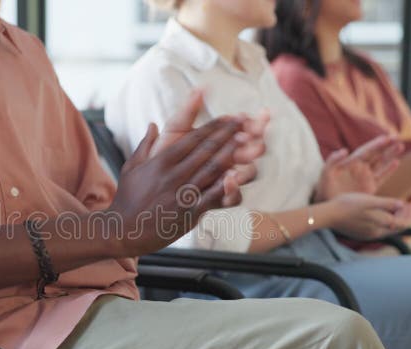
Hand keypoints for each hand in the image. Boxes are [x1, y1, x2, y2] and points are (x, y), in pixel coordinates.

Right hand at [109, 97, 263, 255]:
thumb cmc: (127, 199)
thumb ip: (145, 145)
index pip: (192, 139)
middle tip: (244, 122)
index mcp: (161, 162)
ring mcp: (181, 193)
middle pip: (205, 150)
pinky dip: (225, 186)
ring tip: (246, 140)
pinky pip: (211, 196)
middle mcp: (173, 174)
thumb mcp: (131, 167)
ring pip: (211, 169)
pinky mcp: (188, 212)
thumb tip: (152, 125)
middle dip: (226, 134)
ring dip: (230, 153)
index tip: (227, 118)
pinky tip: (239, 175)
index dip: (212, 127)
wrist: (122, 230)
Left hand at [153, 89, 268, 202]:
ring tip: (250, 155)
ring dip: (250, 164)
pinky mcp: (217, 199)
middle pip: (252, 151)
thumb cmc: (162, 154)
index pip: (244, 130)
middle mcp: (227, 160)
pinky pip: (233, 198)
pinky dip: (233, 190)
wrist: (148, 184)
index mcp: (221, 141)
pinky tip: (230, 180)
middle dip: (258, 142)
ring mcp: (224, 180)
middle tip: (260, 136)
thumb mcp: (174, 130)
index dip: (255, 123)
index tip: (262, 115)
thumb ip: (187, 112)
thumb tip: (200, 88)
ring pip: (248, 174)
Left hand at [313, 135, 403, 201]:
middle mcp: (360, 168)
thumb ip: (332, 161)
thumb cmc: (324, 188)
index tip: (386, 138)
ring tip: (400, 146)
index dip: (375, 144)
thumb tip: (345, 150)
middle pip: (375, 154)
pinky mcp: (370, 187)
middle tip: (397, 137)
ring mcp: (366, 177)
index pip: (365, 151)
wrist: (328, 204)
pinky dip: (389, 170)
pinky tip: (396, 162)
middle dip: (386, 146)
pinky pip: (382, 176)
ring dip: (390, 155)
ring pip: (381, 163)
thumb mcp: (326, 174)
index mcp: (350, 163)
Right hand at [329, 193, 410, 240]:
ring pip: (386, 229)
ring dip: (393, 222)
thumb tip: (403, 205)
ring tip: (398, 215)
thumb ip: (387, 204)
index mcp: (380, 225)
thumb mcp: (369, 201)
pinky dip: (383, 224)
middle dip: (404, 220)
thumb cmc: (348, 205)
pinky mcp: (359, 233)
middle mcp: (375, 233)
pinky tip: (381, 219)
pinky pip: (377, 230)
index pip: (401, 223)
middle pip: (395, 228)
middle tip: (410, 212)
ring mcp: (366, 234)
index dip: (410, 217)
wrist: (328, 215)